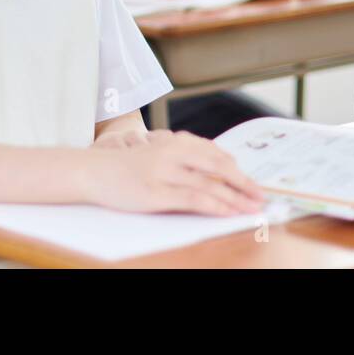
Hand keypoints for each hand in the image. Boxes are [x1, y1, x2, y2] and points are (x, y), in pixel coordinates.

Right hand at [81, 130, 265, 215]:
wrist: (92, 171)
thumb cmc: (127, 167)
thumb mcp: (158, 155)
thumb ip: (183, 157)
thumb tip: (218, 169)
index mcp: (175, 142)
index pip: (215, 154)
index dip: (237, 169)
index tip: (253, 182)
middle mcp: (172, 153)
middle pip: (217, 167)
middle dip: (243, 183)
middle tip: (261, 196)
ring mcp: (164, 172)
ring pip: (209, 184)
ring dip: (234, 198)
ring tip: (251, 208)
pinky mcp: (156, 192)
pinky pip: (192, 199)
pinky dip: (215, 206)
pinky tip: (227, 212)